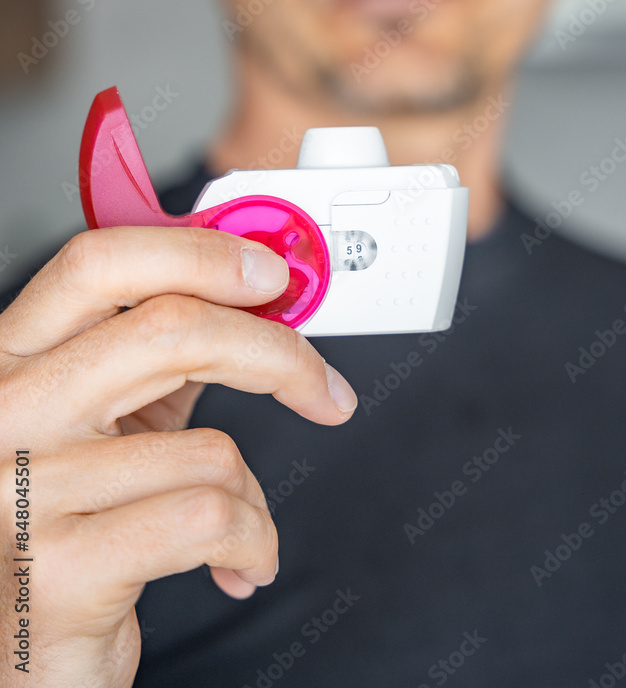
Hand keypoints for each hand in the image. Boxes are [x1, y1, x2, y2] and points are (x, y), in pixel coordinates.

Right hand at [0, 227, 356, 686]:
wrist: (24, 659)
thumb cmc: (75, 533)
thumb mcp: (109, 426)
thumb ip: (164, 360)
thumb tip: (256, 300)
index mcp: (12, 358)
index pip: (99, 263)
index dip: (199, 253)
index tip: (271, 275)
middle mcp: (2, 411)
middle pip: (171, 329)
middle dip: (276, 353)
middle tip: (320, 384)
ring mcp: (21, 487)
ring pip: (207, 445)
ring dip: (253, 493)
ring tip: (239, 523)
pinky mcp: (56, 567)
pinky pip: (207, 517)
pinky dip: (252, 541)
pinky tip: (238, 562)